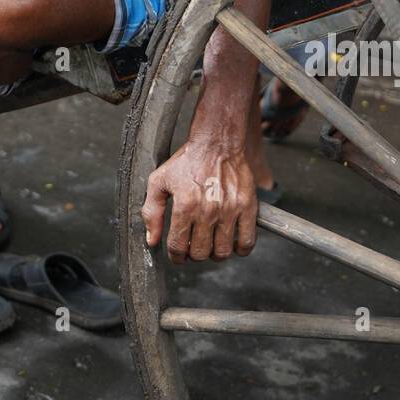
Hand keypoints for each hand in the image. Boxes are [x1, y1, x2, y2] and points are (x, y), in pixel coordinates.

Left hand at [141, 140, 257, 263]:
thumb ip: (152, 212)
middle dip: (193, 254)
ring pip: (223, 252)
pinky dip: (240, 249)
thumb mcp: (159, 181)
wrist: (216, 143)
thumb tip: (151, 240)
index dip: (176, 256)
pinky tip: (231, 242)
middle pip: (200, 253)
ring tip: (210, 243)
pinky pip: (247, 242)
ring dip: (214, 253)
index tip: (178, 254)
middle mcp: (207, 211)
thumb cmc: (187, 161)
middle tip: (193, 246)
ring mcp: (229, 210)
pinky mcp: (247, 207)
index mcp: (185, 206)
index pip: (178, 247)